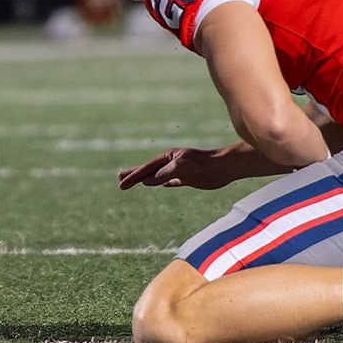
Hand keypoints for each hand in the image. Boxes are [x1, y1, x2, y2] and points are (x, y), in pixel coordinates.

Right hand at [117, 146, 234, 190]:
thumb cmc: (202, 165)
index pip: (146, 169)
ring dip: (145, 179)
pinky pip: (170, 181)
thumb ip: (163, 175)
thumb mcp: (180, 168)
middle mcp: (171, 162)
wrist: (223, 167)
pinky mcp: (188, 178)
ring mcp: (178, 170)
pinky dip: (161, 183)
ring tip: (135, 181)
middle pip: (148, 170)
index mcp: (167, 157)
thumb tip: (146, 181)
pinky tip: (158, 185)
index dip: (133, 177)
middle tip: (119, 180)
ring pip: (157, 176)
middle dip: (134, 175)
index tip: (120, 183)